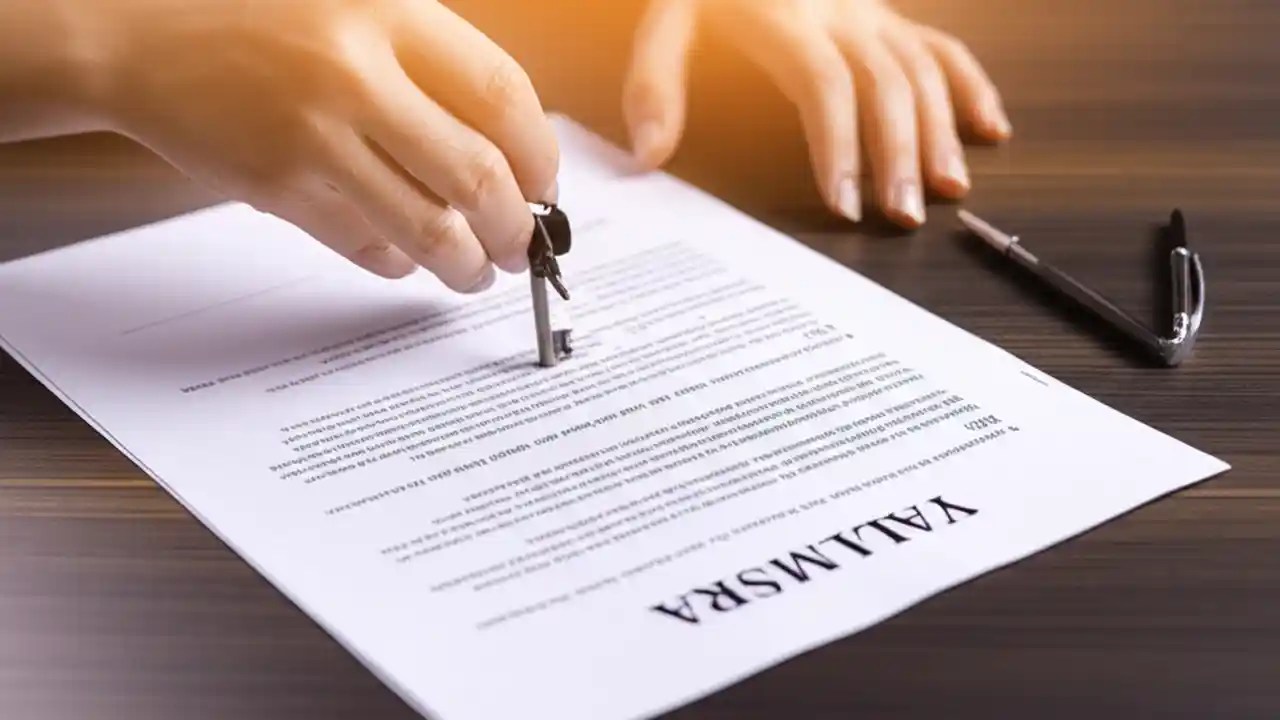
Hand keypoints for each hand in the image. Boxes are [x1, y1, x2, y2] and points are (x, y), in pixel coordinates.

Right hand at [79, 0, 557, 289]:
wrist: (136, 33)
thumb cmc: (261, 18)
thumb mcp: (357, 6)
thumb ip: (431, 64)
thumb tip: (511, 154)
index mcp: (389, 12)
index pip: (503, 95)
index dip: (539, 154)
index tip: (545, 184)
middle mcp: (356, 74)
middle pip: (478, 175)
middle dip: (516, 227)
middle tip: (522, 246)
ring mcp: (313, 136)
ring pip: (428, 228)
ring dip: (466, 263)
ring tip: (477, 271)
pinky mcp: (276, 187)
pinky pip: (363, 243)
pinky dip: (397, 261)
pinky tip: (406, 259)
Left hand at [622, 0, 1011, 227]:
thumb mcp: (666, 17)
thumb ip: (655, 83)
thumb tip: (650, 154)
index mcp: (785, 15)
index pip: (824, 85)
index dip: (838, 146)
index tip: (843, 203)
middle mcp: (841, 10)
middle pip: (885, 83)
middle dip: (898, 153)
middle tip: (902, 215)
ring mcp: (872, 11)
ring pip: (922, 69)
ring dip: (941, 131)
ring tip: (948, 191)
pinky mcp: (887, 14)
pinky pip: (940, 46)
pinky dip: (970, 87)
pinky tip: (990, 130)